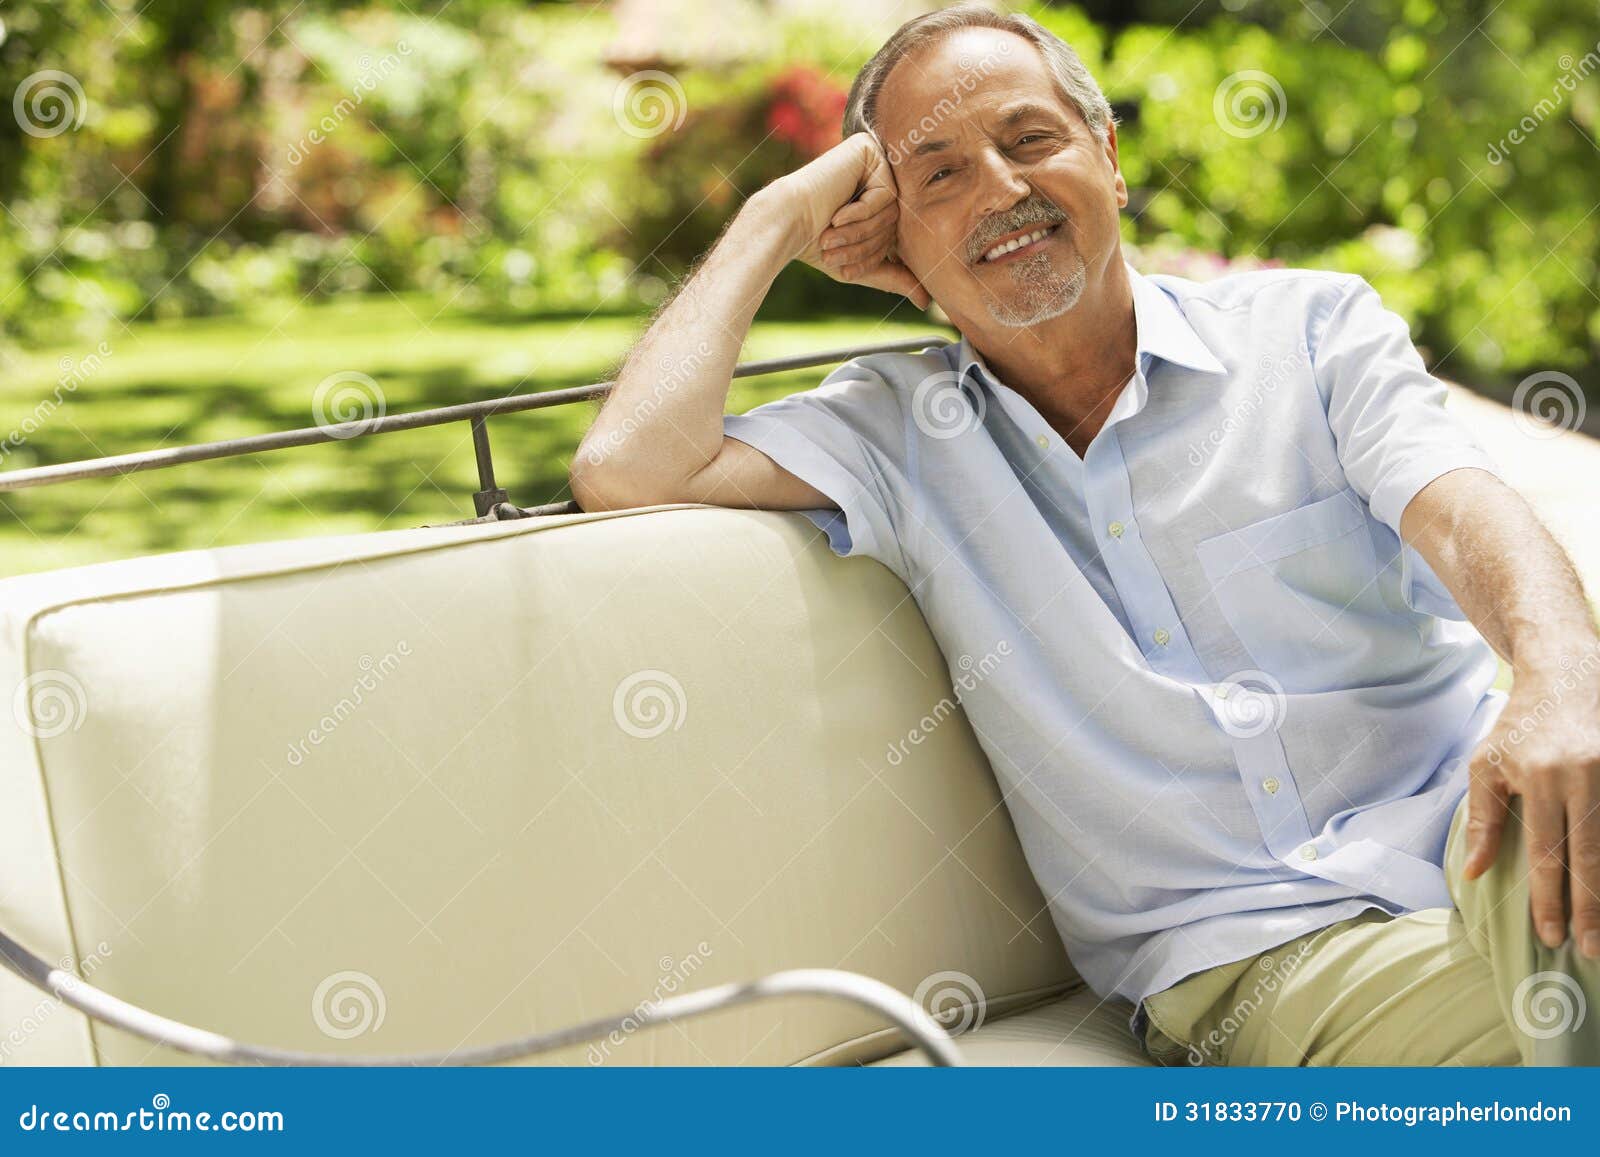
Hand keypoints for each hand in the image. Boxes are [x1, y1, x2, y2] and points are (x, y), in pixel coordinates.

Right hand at [765, 131, 929, 309]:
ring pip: (891, 209)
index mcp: (879, 201)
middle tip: (833, 250)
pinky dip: (861, 212)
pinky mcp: (868, 150)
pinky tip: (837, 215)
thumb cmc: (816, 244)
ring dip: (859, 230)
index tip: (844, 269)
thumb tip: (926, 300)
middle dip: (864, 243)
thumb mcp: (860, 265)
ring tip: (831, 233)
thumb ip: (894, 277)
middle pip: (895, 221)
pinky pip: (884, 192)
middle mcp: (880, 177)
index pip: (896, 235)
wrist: (785, 222)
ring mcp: (875, 161)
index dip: (872, 256)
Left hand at [1463, 660, 1599, 957]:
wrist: (1567, 673)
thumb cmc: (1520, 725)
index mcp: (1539, 778)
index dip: (1548, 898)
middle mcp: (1582, 777)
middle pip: (1590, 856)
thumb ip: (1483, 818)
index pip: (1544, 853)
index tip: (1551, 936)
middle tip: (1590, 949)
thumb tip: (1475, 871)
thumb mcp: (1487, 763)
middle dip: (1591, 908)